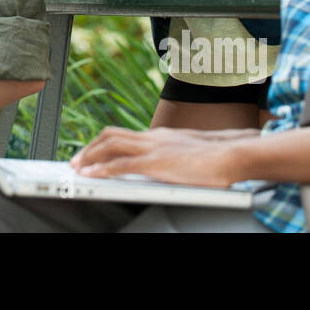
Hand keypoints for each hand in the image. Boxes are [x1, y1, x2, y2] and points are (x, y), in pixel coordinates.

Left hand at [68, 126, 242, 186]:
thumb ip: (174, 157)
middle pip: (111, 135)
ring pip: (110, 145)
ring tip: (76, 168)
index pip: (124, 134)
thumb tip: (168, 166)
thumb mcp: (190, 154)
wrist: (234, 154)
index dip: (103, 143)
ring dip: (89, 156)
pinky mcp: (156, 162)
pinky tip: (91, 175)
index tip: (91, 152)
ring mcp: (153, 148)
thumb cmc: (219, 158)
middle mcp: (153, 137)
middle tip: (76, 160)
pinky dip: (102, 168)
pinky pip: (121, 164)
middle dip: (90, 148)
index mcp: (160, 136)